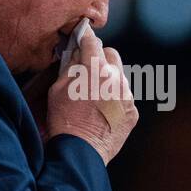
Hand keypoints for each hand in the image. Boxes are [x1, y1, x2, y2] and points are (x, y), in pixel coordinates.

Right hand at [46, 25, 137, 164]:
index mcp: (95, 70)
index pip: (93, 42)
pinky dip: (115, 100)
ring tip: (94, 97)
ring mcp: (127, 96)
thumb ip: (70, 66)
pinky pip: (125, 97)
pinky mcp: (133, 112)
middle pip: (111, 54)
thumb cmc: (65, 121)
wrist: (81, 153)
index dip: (86, 38)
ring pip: (119, 77)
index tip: (83, 36)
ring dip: (108, 80)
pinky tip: (102, 112)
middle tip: (88, 69)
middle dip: (100, 58)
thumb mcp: (57, 90)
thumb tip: (77, 53)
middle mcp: (115, 79)